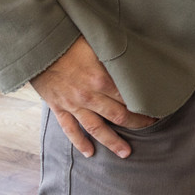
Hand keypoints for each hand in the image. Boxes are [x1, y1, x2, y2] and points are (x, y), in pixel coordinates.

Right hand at [29, 36, 156, 158]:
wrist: (39, 47)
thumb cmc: (70, 40)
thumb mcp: (98, 45)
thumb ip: (115, 57)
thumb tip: (134, 61)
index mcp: (101, 79)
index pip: (129, 98)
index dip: (144, 104)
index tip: (156, 106)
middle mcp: (89, 96)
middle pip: (118, 115)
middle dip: (137, 123)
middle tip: (151, 126)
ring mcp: (73, 104)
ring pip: (96, 128)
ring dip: (112, 141)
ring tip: (125, 153)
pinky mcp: (59, 108)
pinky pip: (70, 129)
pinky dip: (80, 142)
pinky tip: (89, 152)